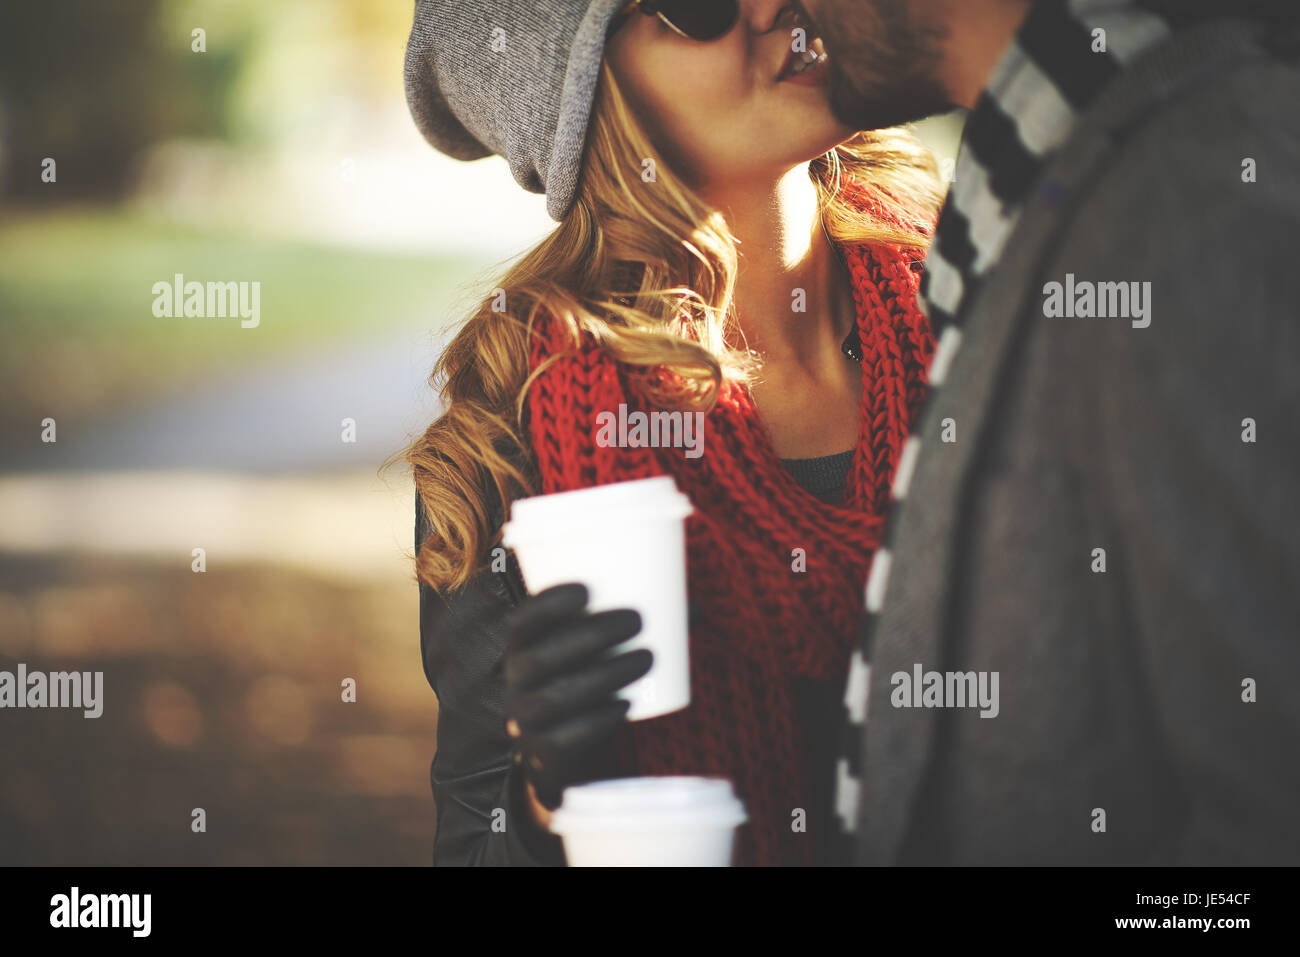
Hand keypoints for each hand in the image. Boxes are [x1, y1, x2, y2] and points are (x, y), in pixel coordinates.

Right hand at [502, 582, 650, 811]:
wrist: (563, 745)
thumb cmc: (585, 678)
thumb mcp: (598, 651)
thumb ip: (636, 628)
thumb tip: (695, 608)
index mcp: (522, 648)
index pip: (520, 623)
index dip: (546, 605)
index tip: (587, 589)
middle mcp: (516, 682)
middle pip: (539, 658)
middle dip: (589, 636)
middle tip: (637, 620)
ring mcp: (527, 720)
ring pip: (555, 699)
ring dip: (604, 674)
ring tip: (646, 657)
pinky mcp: (544, 752)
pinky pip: (563, 740)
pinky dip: (596, 722)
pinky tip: (624, 706)